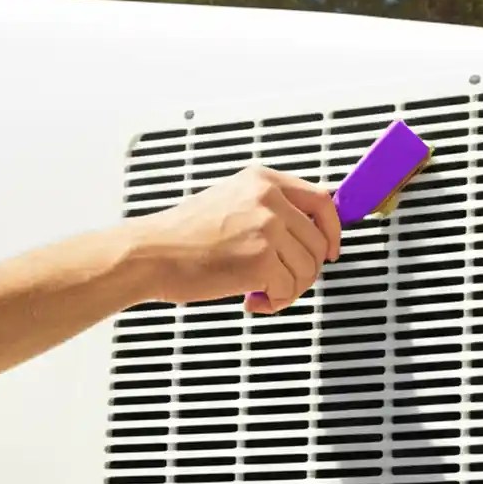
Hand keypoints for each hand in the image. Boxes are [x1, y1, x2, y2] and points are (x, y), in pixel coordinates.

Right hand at [125, 165, 341, 313]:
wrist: (149, 254)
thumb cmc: (181, 236)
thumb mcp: (231, 200)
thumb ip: (268, 209)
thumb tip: (305, 230)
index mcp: (263, 181)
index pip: (322, 200)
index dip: (332, 230)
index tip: (331, 249)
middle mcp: (269, 200)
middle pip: (319, 241)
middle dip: (306, 270)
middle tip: (284, 281)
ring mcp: (267, 228)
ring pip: (308, 269)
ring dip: (289, 290)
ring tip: (262, 292)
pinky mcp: (261, 260)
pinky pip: (288, 290)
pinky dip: (275, 303)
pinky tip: (251, 300)